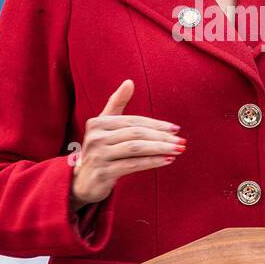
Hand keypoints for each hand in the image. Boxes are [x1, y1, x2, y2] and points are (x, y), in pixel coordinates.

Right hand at [70, 80, 183, 209]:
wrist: (83, 181)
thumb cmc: (99, 149)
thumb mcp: (104, 126)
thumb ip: (116, 104)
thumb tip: (130, 82)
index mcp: (98, 123)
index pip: (133, 121)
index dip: (156, 124)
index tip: (176, 129)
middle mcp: (95, 138)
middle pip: (136, 134)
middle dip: (161, 137)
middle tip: (182, 141)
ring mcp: (98, 156)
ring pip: (135, 149)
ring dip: (160, 148)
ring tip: (178, 150)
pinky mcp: (102, 173)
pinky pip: (132, 165)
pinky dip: (152, 162)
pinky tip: (167, 161)